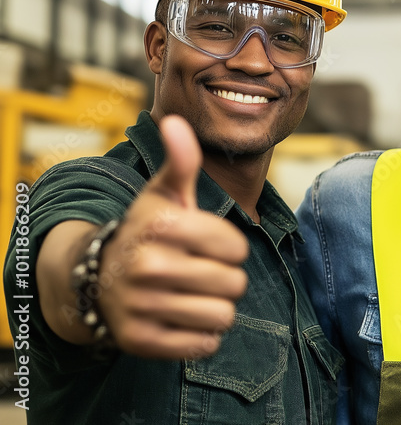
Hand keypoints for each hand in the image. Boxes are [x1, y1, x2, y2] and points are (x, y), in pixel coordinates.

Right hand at [97, 115, 249, 358]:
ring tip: (193, 295)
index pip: (236, 247)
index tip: (207, 244)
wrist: (98, 277)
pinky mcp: (140, 341)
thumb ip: (181, 161)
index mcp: (161, 226)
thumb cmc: (148, 231)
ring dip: (215, 308)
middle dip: (225, 278)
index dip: (229, 247)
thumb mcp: (164, 194)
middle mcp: (147, 266)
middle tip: (199, 272)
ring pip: (222, 316)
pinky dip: (200, 335)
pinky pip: (203, 346)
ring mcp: (141, 306)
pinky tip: (181, 318)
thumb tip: (177, 121)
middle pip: (234, 284)